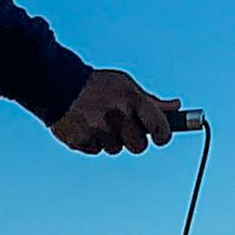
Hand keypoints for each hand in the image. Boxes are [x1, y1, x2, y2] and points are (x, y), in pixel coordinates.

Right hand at [50, 68, 183, 154]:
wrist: (57, 83)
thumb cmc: (97, 85)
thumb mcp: (125, 86)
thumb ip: (150, 101)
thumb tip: (177, 107)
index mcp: (131, 99)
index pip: (159, 126)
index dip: (163, 135)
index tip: (161, 137)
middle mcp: (116, 116)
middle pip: (139, 146)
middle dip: (135, 140)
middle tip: (126, 129)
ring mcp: (98, 130)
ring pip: (116, 149)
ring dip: (111, 139)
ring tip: (99, 121)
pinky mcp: (81, 140)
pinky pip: (96, 150)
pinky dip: (93, 141)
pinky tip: (86, 125)